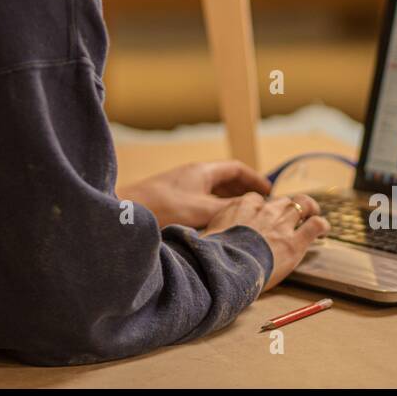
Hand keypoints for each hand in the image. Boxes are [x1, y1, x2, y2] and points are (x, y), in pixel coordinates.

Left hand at [118, 160, 271, 228]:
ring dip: (228, 203)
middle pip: (225, 180)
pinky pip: (201, 203)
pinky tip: (217, 226)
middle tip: (260, 207)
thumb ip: (228, 209)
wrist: (127, 211)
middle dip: (244, 192)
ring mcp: (182, 188)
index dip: (254, 179)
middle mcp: (193, 176)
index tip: (269, 191)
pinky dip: (214, 211)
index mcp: (203, 171)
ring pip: (212, 193)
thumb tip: (252, 210)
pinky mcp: (172, 202)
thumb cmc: (163, 207)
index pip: (236, 169)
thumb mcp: (202, 209)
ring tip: (243, 218)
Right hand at [203, 193, 330, 290]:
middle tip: (294, 214)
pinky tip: (324, 229)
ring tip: (313, 214)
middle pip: (282, 201)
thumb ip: (217, 229)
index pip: (256, 199)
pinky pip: (315, 225)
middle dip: (289, 206)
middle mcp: (264, 210)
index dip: (263, 207)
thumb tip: (205, 237)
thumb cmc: (213, 254)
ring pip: (302, 205)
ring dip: (309, 208)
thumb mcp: (210, 234)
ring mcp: (281, 224)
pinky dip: (322, 225)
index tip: (264, 215)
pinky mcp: (294, 242)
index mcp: (242, 206)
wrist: (225, 267)